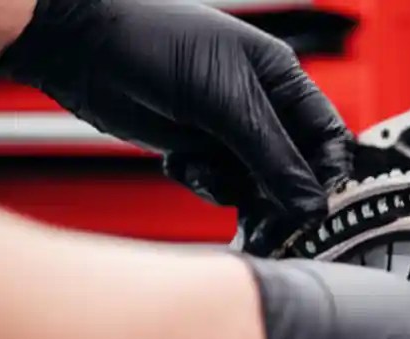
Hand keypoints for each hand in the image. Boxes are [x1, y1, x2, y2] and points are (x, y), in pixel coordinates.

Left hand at [0, 0, 349, 244]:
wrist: (80, 46)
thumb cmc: (154, 45)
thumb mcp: (227, 104)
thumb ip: (274, 158)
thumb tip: (312, 206)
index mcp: (283, 79)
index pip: (329, 137)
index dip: (327, 175)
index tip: (313, 206)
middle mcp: (262, 106)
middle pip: (295, 169)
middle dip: (281, 196)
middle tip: (269, 222)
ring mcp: (229, 130)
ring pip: (259, 184)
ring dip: (237, 193)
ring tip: (208, 178)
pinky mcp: (199, 149)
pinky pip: (222, 186)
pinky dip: (206, 185)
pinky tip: (182, 165)